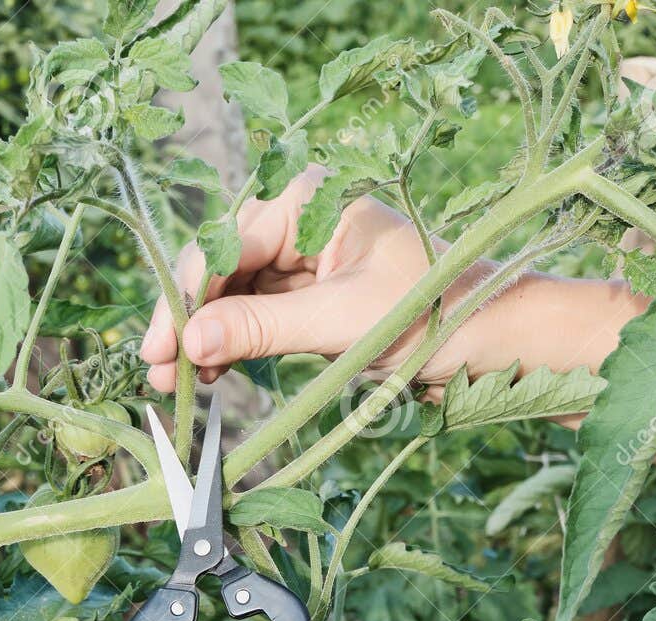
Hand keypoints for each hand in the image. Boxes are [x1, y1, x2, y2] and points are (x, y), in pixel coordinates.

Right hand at [139, 167, 499, 393]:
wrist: (498, 340)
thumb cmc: (436, 313)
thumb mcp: (340, 321)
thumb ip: (260, 328)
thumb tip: (188, 341)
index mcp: (310, 201)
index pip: (225, 245)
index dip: (185, 299)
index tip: (160, 347)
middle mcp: (302, 221)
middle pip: (220, 267)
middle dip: (189, 319)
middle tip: (157, 370)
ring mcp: (305, 261)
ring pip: (232, 294)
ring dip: (205, 336)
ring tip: (178, 384)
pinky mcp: (311, 298)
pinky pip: (257, 316)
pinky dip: (233, 345)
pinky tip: (211, 374)